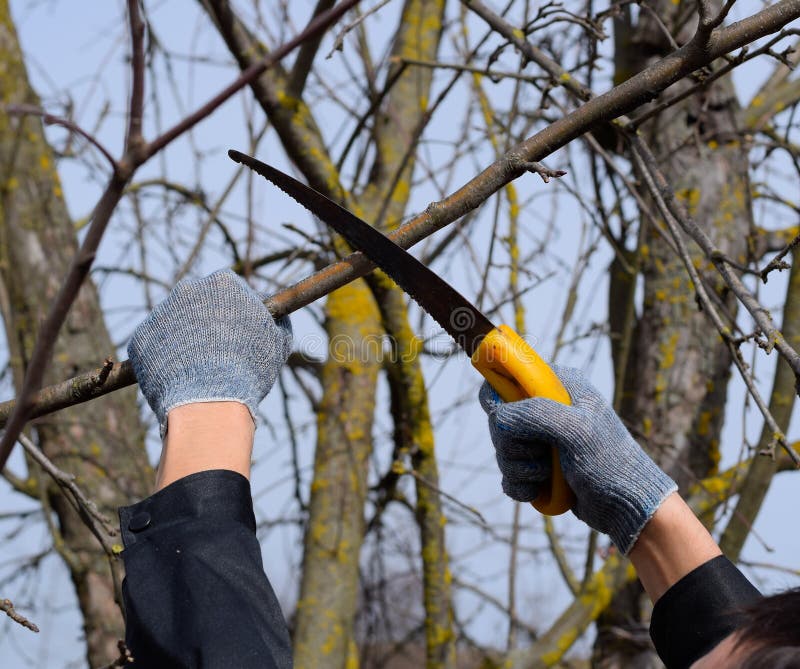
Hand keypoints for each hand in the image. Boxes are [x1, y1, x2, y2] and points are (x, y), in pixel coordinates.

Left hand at [128, 269, 291, 435]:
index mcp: (223, 284)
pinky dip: (163, 359)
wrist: (208, 402)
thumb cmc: (249, 370)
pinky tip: (179, 377)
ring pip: (173, 323)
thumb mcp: (278, 343)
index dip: (234, 309)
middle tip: (216, 350)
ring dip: (183, 339)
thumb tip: (278, 318)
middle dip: (205, 319)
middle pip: (197, 301)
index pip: (228, 289)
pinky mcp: (140, 338)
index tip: (237, 329)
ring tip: (198, 369)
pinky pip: (154, 346)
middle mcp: (188, 289)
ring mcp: (160, 313)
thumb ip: (277, 323)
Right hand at [479, 365, 676, 553]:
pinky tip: (538, 490)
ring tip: (548, 475)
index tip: (504, 417)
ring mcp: (541, 438)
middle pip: (499, 418)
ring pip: (503, 449)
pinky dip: (519, 484)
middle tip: (541, 452)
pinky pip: (509, 473)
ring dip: (519, 467)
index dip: (499, 394)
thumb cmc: (609, 462)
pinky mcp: (538, 466)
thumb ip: (533, 415)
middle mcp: (546, 407)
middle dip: (513, 443)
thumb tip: (498, 418)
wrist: (626, 507)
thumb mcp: (575, 430)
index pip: (509, 374)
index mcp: (557, 385)